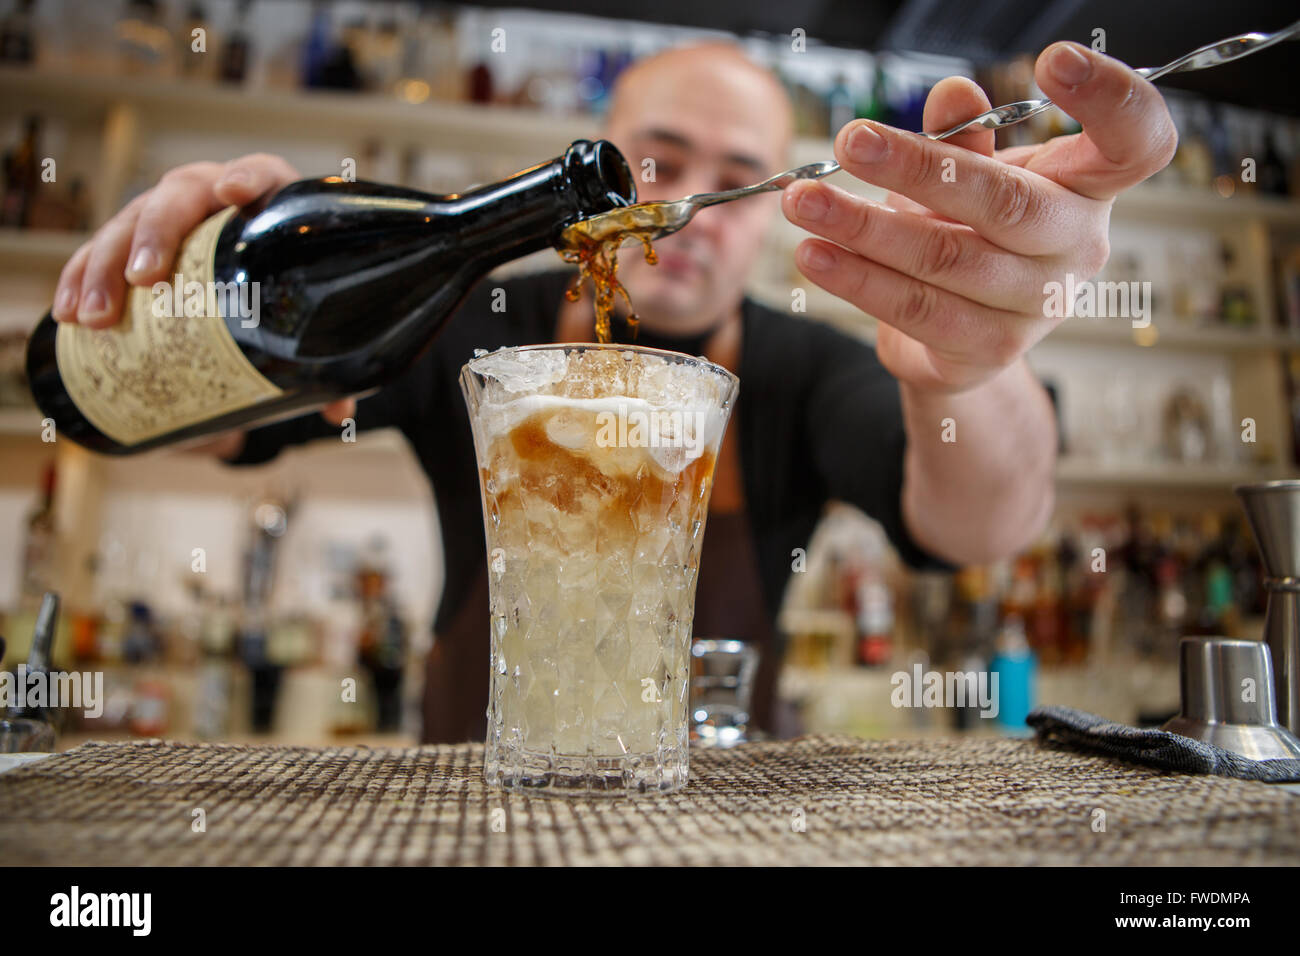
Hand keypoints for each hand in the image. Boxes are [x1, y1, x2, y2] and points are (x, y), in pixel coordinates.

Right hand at [50, 152, 354, 424]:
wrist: (259, 290)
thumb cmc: (290, 294)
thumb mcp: (310, 321)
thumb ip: (327, 363)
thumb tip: (335, 409)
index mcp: (268, 202)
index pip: (260, 174)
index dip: (247, 178)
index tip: (232, 191)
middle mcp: (213, 198)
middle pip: (179, 196)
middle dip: (155, 234)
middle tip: (143, 279)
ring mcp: (168, 216)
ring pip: (129, 222)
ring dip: (104, 266)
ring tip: (95, 316)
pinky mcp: (133, 243)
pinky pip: (99, 251)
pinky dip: (79, 277)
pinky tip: (68, 310)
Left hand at [781, 41, 1176, 392]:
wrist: (959, 337)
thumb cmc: (972, 234)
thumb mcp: (972, 176)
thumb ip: (963, 140)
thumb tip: (951, 94)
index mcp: (1088, 188)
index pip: (1137, 141)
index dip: (1111, 98)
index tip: (1055, 57)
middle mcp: (1077, 247)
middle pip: (1006, 203)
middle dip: (919, 167)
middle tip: (850, 140)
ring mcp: (1037, 306)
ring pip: (945, 258)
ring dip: (863, 227)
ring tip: (803, 201)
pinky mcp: (989, 350)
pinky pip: (915, 308)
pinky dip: (858, 280)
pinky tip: (814, 255)